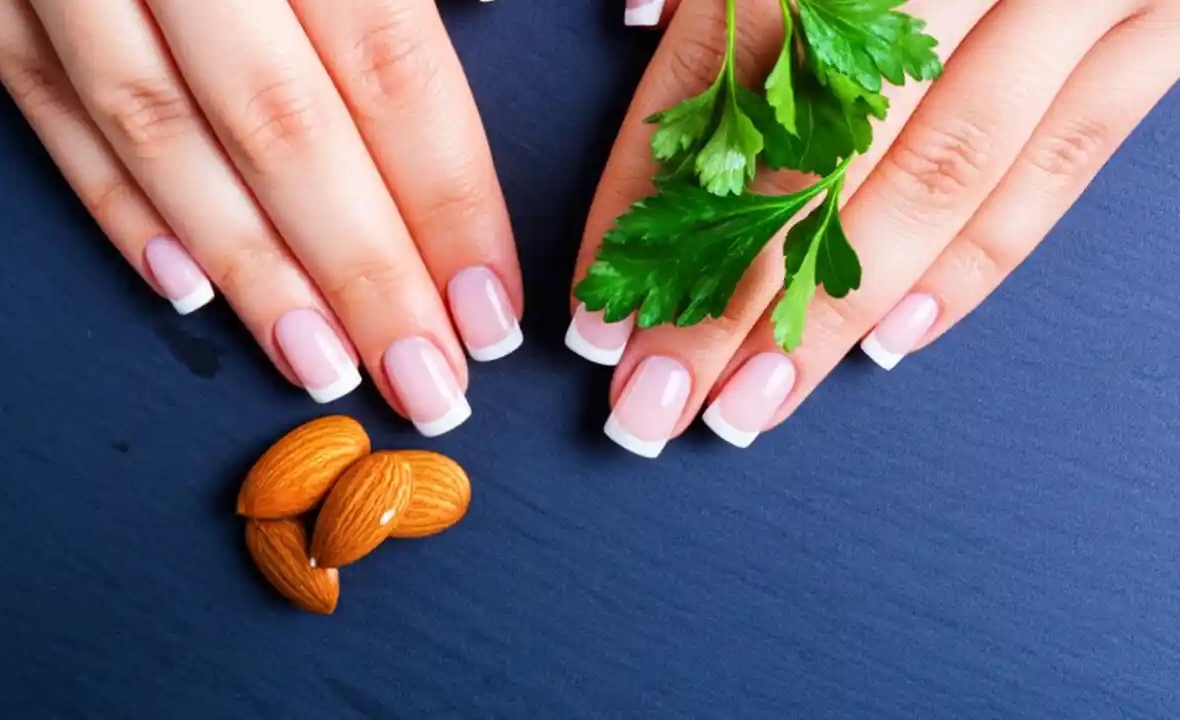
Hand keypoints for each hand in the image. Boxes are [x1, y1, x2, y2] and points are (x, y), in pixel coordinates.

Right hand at [0, 0, 520, 436]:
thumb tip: (501, 11)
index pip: (393, 71)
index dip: (448, 202)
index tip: (492, 310)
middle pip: (287, 131)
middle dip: (366, 276)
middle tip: (430, 388)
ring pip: (163, 135)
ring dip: (250, 271)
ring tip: (321, 366)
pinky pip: (38, 96)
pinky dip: (110, 201)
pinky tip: (182, 289)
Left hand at [573, 0, 1177, 456]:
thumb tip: (637, 21)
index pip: (710, 71)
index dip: (643, 202)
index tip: (595, 312)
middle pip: (814, 155)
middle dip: (725, 296)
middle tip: (654, 402)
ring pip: (937, 180)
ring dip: (835, 312)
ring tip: (750, 405)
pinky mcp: (1160, 23)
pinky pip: (1063, 161)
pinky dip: (975, 263)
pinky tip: (892, 341)